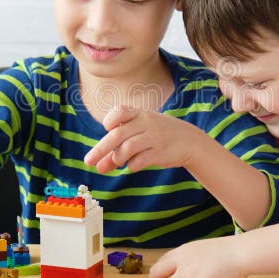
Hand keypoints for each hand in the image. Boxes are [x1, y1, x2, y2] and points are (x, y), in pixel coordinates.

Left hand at [84, 106, 201, 171]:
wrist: (190, 141)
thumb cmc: (159, 136)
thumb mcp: (142, 132)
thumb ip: (120, 147)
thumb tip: (99, 165)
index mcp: (140, 114)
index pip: (120, 111)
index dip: (110, 120)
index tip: (107, 128)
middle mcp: (146, 123)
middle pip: (118, 135)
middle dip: (100, 149)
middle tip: (88, 162)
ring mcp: (154, 137)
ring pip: (128, 148)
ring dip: (116, 158)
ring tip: (111, 165)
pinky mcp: (160, 152)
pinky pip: (140, 160)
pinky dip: (132, 165)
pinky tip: (132, 166)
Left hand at [148, 235, 249, 277]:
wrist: (241, 253)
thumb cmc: (229, 252)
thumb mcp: (202, 249)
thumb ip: (189, 258)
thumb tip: (182, 272)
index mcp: (183, 250)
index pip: (161, 261)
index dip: (160, 273)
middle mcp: (181, 259)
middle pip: (156, 273)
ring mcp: (187, 272)